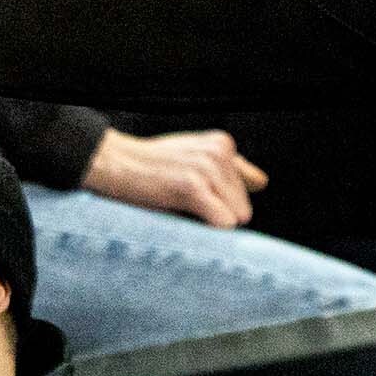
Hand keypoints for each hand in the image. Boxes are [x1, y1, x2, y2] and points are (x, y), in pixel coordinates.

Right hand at [82, 128, 269, 225]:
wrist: (113, 162)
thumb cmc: (152, 165)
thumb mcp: (196, 155)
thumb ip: (230, 168)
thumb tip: (262, 183)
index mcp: (223, 144)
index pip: (251, 186)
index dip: (226, 201)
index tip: (206, 204)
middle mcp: (221, 152)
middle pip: (244, 207)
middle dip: (218, 212)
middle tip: (184, 204)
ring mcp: (207, 169)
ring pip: (236, 218)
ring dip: (209, 222)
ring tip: (180, 207)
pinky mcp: (193, 187)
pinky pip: (223, 223)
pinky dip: (206, 230)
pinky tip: (181, 216)